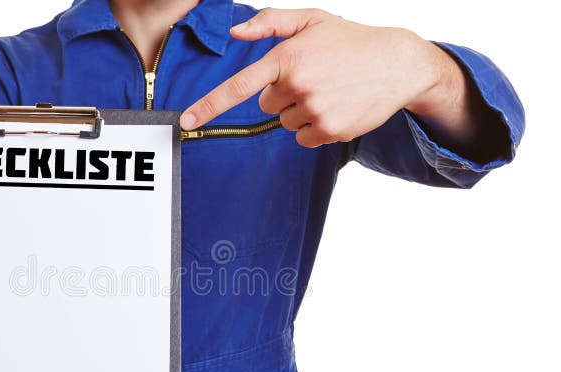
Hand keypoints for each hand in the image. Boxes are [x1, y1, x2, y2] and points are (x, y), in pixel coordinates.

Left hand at [180, 8, 458, 147]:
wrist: (398, 63)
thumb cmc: (350, 40)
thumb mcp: (311, 20)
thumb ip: (270, 22)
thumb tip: (236, 30)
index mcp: (287, 57)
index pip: (239, 86)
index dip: (209, 105)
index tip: (186, 121)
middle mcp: (298, 86)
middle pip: (267, 106)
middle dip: (283, 94)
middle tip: (313, 78)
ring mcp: (314, 111)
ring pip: (285, 122)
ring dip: (300, 111)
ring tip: (328, 90)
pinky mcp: (329, 131)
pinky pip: (303, 138)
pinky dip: (315, 127)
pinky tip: (336, 107)